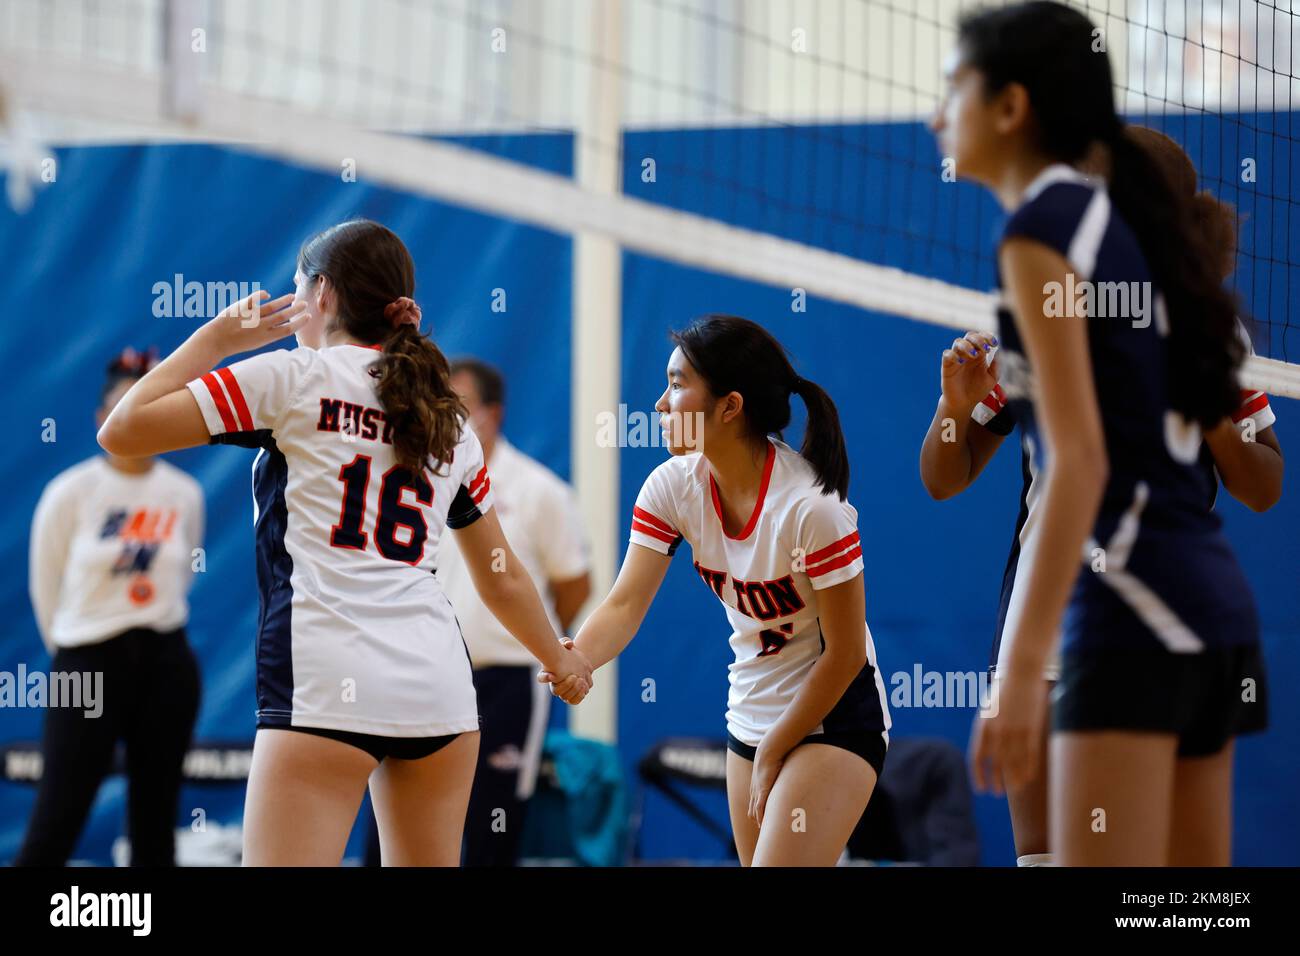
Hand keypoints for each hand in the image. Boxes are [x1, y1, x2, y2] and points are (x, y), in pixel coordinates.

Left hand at [201, 291, 309, 358]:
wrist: (216, 341)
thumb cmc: (236, 343)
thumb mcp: (256, 343)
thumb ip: (269, 334)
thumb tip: (284, 327)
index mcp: (265, 338)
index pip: (288, 329)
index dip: (299, 322)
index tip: (308, 316)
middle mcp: (260, 327)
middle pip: (283, 317)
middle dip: (296, 310)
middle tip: (304, 304)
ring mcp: (251, 317)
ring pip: (272, 307)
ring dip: (284, 301)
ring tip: (292, 296)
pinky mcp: (241, 308)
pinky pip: (253, 299)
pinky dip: (261, 295)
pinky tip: (267, 294)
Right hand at [537, 638, 592, 704]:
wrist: (577, 663)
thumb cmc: (568, 653)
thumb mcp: (565, 645)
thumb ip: (565, 642)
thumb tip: (569, 644)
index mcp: (548, 673)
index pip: (541, 677)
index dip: (544, 677)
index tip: (551, 674)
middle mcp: (554, 685)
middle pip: (556, 691)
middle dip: (566, 685)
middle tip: (574, 676)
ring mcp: (563, 692)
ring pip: (566, 697)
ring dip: (574, 690)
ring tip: (581, 680)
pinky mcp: (572, 696)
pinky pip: (574, 701)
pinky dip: (579, 696)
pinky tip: (584, 686)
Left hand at [747, 740, 784, 826]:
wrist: (768, 751)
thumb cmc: (774, 757)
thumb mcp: (774, 768)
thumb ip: (779, 774)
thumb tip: (786, 771)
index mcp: (756, 786)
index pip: (754, 805)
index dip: (758, 813)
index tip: (763, 822)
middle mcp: (754, 791)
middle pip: (752, 810)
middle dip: (757, 819)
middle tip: (764, 829)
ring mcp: (757, 792)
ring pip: (755, 811)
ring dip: (759, 820)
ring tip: (765, 830)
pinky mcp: (762, 791)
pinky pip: (759, 808)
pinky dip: (761, 817)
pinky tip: (764, 824)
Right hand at [940, 330, 999, 411]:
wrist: (964, 404)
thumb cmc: (977, 391)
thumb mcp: (992, 379)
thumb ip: (996, 366)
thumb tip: (999, 351)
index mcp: (979, 355)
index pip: (982, 338)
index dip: (988, 337)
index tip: (995, 344)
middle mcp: (967, 354)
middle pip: (970, 336)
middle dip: (978, 339)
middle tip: (985, 349)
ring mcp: (956, 359)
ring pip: (958, 342)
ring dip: (967, 345)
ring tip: (974, 355)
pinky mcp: (946, 366)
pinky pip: (946, 354)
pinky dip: (953, 354)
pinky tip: (960, 361)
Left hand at [968, 668, 1047, 795]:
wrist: (1020, 673)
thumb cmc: (1003, 690)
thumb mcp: (987, 709)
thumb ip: (986, 730)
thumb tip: (986, 750)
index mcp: (982, 727)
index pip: (977, 758)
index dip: (978, 775)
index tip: (981, 788)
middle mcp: (997, 732)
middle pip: (995, 765)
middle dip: (996, 781)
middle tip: (997, 793)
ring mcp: (1015, 732)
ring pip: (1014, 763)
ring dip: (1013, 779)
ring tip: (1014, 790)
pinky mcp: (1031, 729)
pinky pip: (1029, 755)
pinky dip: (1028, 768)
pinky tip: (1028, 777)